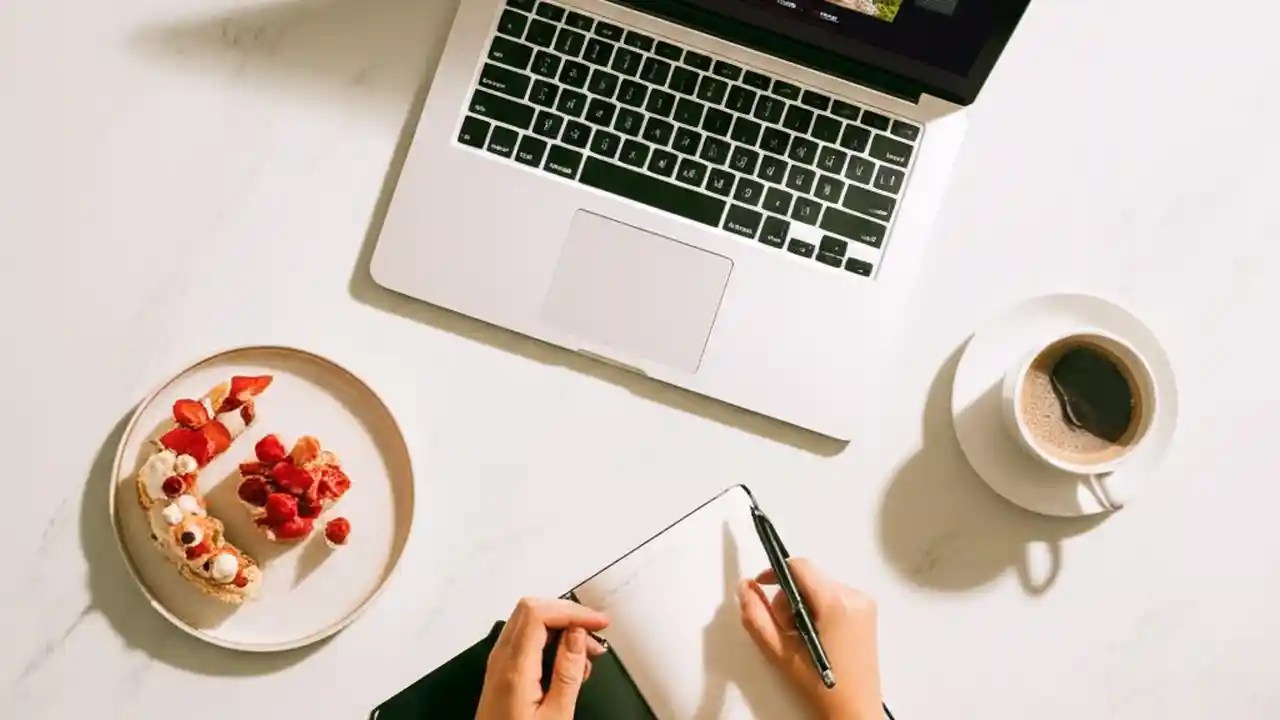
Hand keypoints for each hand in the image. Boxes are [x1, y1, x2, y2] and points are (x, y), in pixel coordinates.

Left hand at [476, 597, 609, 719]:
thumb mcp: (556, 716)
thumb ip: (567, 672)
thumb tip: (577, 634)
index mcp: (514, 668)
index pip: (539, 614)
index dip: (572, 611)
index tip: (598, 623)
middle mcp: (501, 659)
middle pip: (532, 609)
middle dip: (567, 615)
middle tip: (594, 636)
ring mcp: (499, 663)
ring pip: (528, 621)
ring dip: (560, 627)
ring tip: (586, 655)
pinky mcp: (502, 670)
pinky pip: (525, 639)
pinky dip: (549, 640)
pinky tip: (567, 664)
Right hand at [738, 559, 881, 719]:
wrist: (854, 710)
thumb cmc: (820, 685)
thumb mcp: (779, 650)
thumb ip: (756, 615)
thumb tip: (745, 587)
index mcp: (836, 602)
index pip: (799, 566)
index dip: (775, 572)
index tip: (760, 586)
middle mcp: (855, 595)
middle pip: (809, 577)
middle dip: (788, 597)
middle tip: (784, 628)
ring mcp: (864, 603)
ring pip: (819, 586)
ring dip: (802, 604)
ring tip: (800, 636)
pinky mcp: (867, 611)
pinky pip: (833, 596)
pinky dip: (818, 609)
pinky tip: (816, 635)